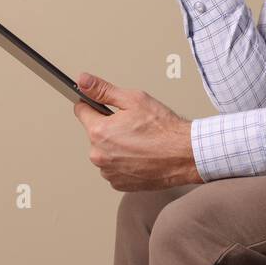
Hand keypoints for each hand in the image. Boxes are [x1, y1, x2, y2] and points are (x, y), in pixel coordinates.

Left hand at [72, 72, 202, 190]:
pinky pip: (114, 168)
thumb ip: (103, 90)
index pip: (81, 111)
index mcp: (99, 131)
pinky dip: (123, 162)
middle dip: (109, 127)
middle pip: (94, 134)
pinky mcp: (119, 183)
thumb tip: (83, 81)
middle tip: (132, 125)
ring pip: (104, 152)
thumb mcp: (134, 99)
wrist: (184, 155)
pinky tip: (140, 155)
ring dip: (116, 147)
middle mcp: (99, 155)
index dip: (93, 104)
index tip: (103, 105)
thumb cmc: (164, 129)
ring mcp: (108, 172)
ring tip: (139, 142)